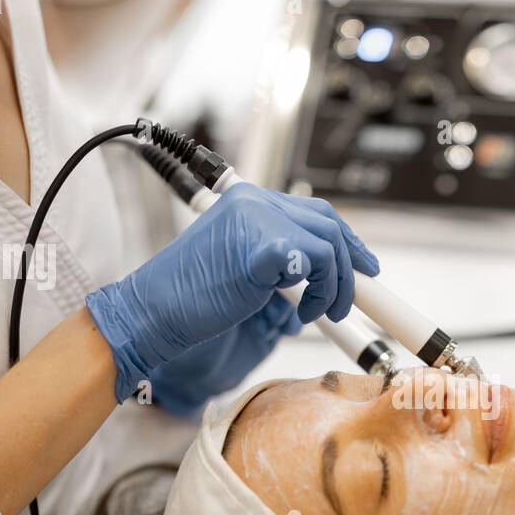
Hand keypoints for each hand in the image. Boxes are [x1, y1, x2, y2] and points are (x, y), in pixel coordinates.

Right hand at [85, 182, 379, 402]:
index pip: (312, 212)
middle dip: (352, 262)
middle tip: (357, 295)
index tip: (362, 265)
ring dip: (336, 286)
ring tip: (322, 313)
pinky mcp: (261, 248)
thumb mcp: (239, 264)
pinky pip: (316, 264)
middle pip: (327, 223)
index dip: (345, 239)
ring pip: (328, 246)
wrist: (151, 311)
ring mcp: (257, 220)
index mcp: (247, 201)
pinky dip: (321, 292)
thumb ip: (274, 254)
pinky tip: (305, 313)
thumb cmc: (189, 296)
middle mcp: (254, 202)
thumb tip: (318, 269)